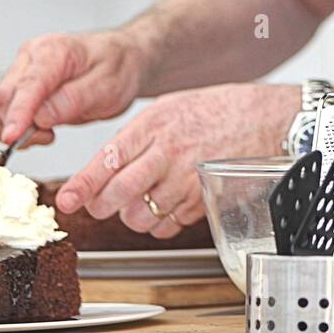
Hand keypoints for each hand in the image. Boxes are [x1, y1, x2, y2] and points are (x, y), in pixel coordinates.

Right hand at [0, 30, 146, 146]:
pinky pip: (9, 111)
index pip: (28, 85)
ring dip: (18, 127)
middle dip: (19, 124)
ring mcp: (25, 71)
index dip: (18, 113)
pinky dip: (18, 127)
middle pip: (7, 97)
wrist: (123, 60)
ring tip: (49, 132)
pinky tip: (40, 130)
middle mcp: (32, 57)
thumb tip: (40, 117)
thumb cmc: (118, 66)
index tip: (12, 136)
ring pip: (3, 106)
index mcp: (53, 51)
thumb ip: (73, 100)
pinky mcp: (25, 87)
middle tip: (48, 136)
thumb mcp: (107, 85)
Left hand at [56, 83, 295, 237]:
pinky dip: (161, 222)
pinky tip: (167, 203)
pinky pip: (169, 224)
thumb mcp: (169, 108)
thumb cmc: (218, 110)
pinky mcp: (204, 199)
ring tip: (139, 202)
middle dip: (101, 205)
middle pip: (119, 193)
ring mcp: (188, 179)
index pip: (108, 160)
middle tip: (98, 205)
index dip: (83, 185)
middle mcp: (169, 153)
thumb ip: (137, 136)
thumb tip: (105, 164)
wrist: (265, 118)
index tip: (67, 199)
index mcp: (155, 125)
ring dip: (133, 216)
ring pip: (141, 216)